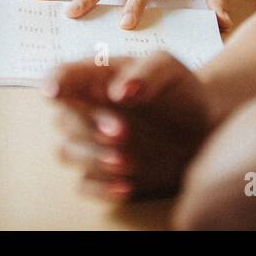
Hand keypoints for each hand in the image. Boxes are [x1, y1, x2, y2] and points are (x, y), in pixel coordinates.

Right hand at [45, 53, 214, 199]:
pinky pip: (85, 184)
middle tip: (122, 132)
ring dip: (92, 157)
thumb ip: (146, 73)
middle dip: (88, 127)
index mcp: (96, 78)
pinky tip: (126, 185)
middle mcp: (88, 110)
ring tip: (127, 161)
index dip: (53, 82)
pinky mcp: (103, 172)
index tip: (53, 92)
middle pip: (64, 120)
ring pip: (67, 152)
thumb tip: (118, 91)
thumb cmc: (178, 90)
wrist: (202, 126)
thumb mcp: (169, 68)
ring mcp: (93, 143)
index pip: (63, 76)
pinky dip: (101, 187)